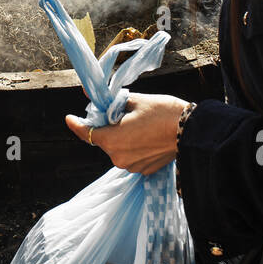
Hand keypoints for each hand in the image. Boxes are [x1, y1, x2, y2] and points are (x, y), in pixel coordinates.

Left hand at [65, 92, 186, 174]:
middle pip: (103, 140)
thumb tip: (89, 93)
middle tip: (118, 112)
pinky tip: (146, 135)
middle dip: (106, 127)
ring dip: (121, 137)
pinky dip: (133, 146)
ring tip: (138, 123)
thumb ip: (110, 101)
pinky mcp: (144, 170)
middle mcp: (118, 158)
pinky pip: (131, 156)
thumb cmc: (163, 112)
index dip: (76, 125)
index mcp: (112, 140)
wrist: (192, 130)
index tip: (70, 118)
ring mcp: (132, 167)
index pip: (86, 134)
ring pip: (118, 149)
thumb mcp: (134, 100)